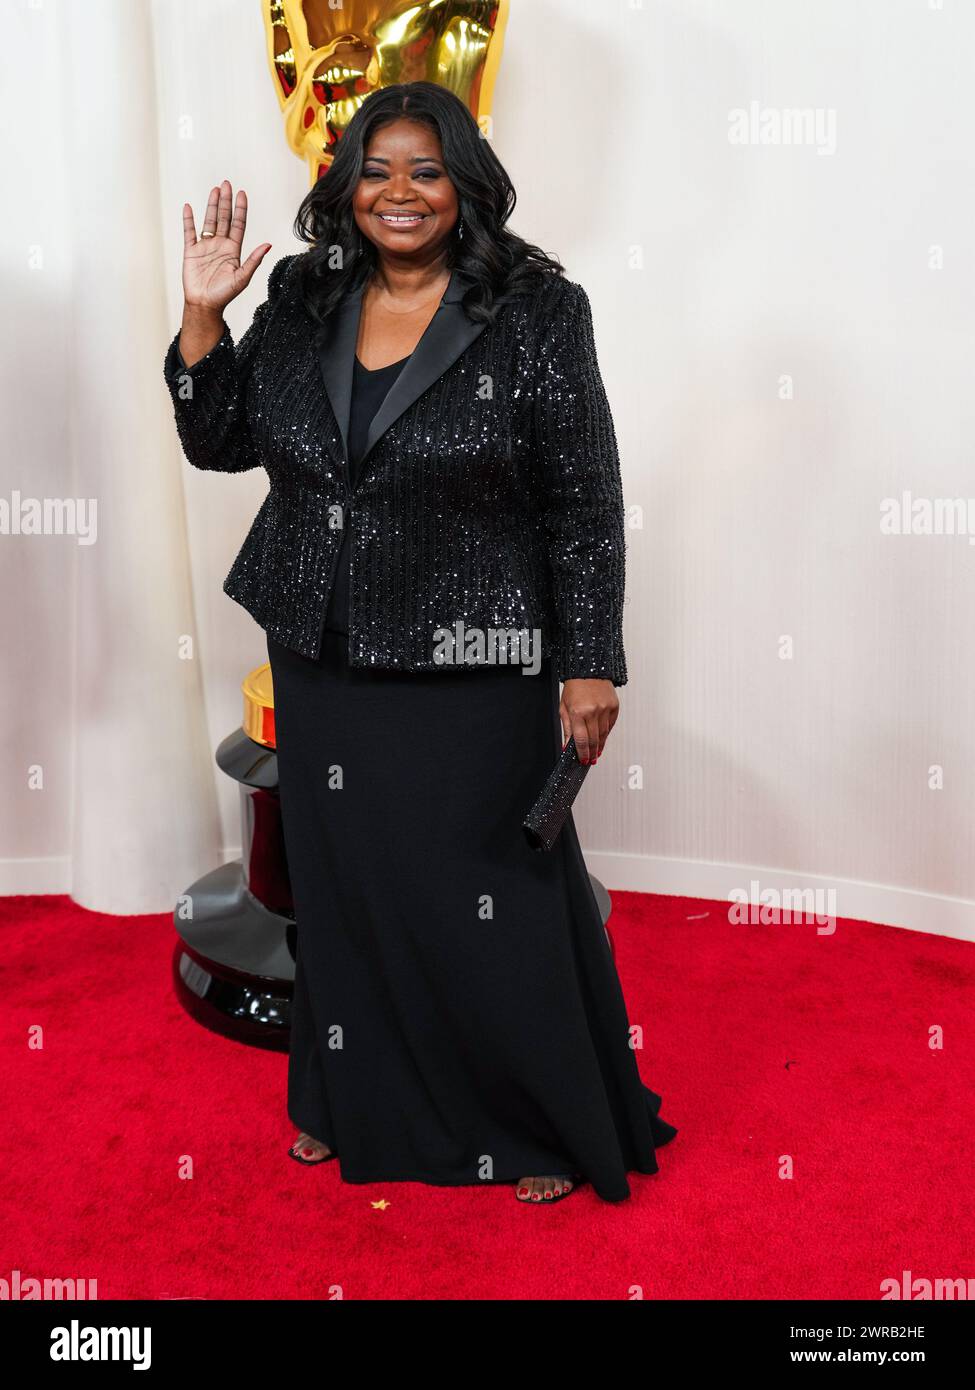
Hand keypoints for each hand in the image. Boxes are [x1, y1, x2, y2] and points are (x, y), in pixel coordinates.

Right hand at [181, 180, 271, 313]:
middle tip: (227, 183)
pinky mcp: (191, 251)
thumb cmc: (224, 295)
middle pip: (224, 218)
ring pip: (209, 220)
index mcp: (233, 250)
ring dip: (211, 205)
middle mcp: (220, 245)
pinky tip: (189, 207)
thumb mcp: (243, 277)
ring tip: (215, 189)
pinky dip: (188, 219)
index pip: (238, 224)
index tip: (242, 193)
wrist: (205, 305)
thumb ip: (254, 260)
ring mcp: (206, 247)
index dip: (240, 209)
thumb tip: (268, 245)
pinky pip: (189, 232)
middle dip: (226, 201)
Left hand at [559, 679, 618, 764]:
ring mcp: (605, 709)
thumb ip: (567, 728)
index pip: (581, 740)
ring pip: (603, 734)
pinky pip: (610, 725)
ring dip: (600, 746)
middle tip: (590, 760)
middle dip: (591, 753)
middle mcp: (593, 711)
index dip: (582, 753)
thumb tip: (567, 745)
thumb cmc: (574, 687)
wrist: (588, 670)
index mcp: (578, 712)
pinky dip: (606, 734)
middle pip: (594, 740)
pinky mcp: (614, 706)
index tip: (582, 760)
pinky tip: (602, 739)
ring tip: (597, 753)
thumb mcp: (564, 707)